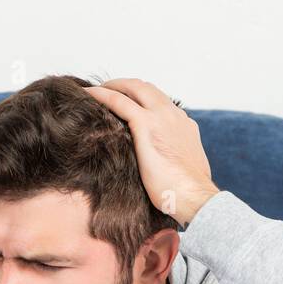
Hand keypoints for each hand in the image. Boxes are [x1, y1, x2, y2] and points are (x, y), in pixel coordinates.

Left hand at [84, 78, 219, 226]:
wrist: (195, 198)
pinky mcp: (146, 125)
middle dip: (123, 85)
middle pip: (145, 88)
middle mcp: (173, 115)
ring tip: (93, 92)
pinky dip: (101, 95)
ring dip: (111, 86)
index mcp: (183, 124)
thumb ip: (172, 158)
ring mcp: (160, 117)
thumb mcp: (182, 169)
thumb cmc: (186, 194)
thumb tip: (162, 168)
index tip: (125, 102)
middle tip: (104, 91)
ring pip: (132, 87)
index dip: (140, 98)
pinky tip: (87, 95)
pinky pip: (118, 101)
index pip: (159, 101)